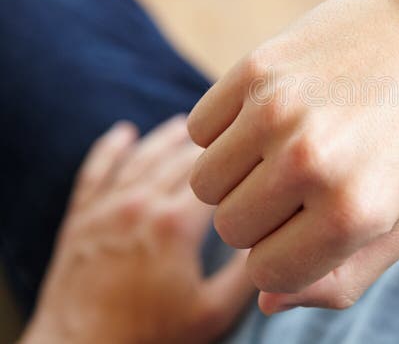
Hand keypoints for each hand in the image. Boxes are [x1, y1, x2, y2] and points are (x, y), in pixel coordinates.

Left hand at [21, 117, 254, 343]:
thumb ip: (246, 276)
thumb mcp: (212, 314)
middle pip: (179, 159)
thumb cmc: (151, 337)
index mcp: (175, 225)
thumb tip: (272, 242)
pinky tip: (123, 133)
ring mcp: (106, 209)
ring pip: (141, 157)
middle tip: (228, 127)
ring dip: (164, 137)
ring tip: (185, 123)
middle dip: (206, 143)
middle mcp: (140, 205)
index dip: (237, 162)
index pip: (214, 176)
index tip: (255, 152)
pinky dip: (109, 149)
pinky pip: (94, 171)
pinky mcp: (81, 219)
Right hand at [188, 0, 398, 312]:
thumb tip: (266, 302)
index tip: (306, 229)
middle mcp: (311, 162)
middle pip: (229, 228)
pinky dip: (224, 132)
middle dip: (260, 218)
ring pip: (202, 182)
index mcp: (353, 213)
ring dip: (236, 176)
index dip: (282, 258)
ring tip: (283, 150)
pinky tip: (270, 117)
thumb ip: (339, 279)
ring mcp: (278, 110)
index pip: (267, 273)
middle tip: (300, 185)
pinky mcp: (258, 66)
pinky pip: (198, 128)